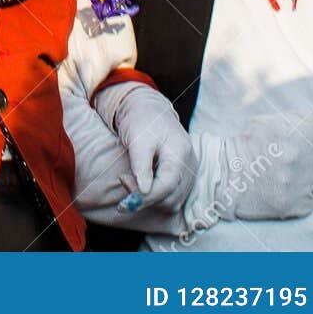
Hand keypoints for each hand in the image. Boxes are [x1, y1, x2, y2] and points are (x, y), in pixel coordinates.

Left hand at [94, 82, 194, 210]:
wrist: (150, 111)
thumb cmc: (142, 121)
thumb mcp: (138, 138)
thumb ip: (141, 164)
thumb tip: (144, 191)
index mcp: (181, 153)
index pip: (167, 185)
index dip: (145, 194)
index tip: (123, 185)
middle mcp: (189, 166)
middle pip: (171, 197)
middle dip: (145, 198)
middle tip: (123, 182)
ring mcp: (188, 174)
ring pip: (172, 202)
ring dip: (150, 200)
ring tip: (130, 183)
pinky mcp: (183, 179)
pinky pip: (172, 199)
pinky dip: (156, 198)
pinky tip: (142, 187)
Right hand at [197, 111, 312, 222]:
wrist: (224, 177)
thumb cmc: (243, 146)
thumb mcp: (265, 120)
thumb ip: (295, 118)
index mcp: (301, 130)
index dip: (306, 126)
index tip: (294, 134)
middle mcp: (310, 155)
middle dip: (306, 150)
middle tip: (282, 156)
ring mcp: (308, 182)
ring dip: (304, 172)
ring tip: (280, 173)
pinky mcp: (304, 204)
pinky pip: (311, 195)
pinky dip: (299, 193)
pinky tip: (282, 188)